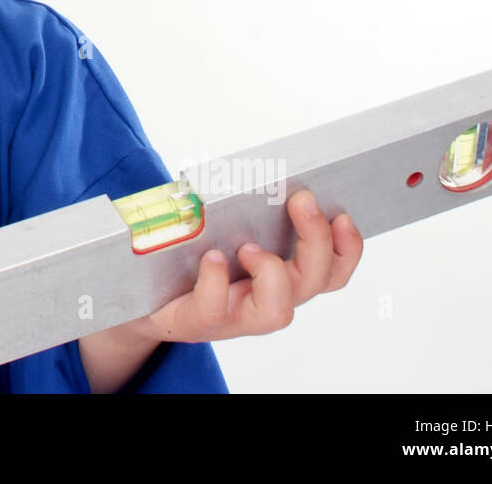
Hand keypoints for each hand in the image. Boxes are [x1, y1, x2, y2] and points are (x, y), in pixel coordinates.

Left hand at [148, 189, 362, 343]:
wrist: (143, 297)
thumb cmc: (190, 258)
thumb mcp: (226, 226)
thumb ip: (248, 207)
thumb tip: (262, 169)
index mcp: (282, 277)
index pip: (332, 270)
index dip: (347, 247)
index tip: (343, 213)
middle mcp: (267, 300)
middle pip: (315, 282)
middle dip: (315, 240)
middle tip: (301, 200)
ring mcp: (236, 316)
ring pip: (279, 310)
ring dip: (272, 272)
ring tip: (248, 246)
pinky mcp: (200, 322)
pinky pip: (216, 308)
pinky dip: (217, 282)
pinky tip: (212, 258)